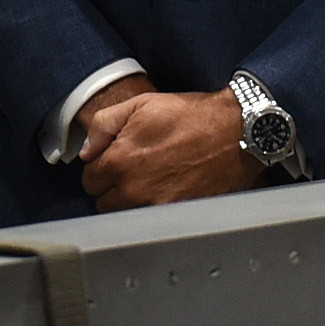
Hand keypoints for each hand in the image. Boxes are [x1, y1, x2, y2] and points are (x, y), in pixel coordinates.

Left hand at [79, 84, 258, 209]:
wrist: (237, 133)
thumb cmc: (192, 116)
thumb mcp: (142, 104)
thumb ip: (104, 125)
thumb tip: (87, 150)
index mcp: (119, 161)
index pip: (89, 180)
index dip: (101, 167)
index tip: (115, 160)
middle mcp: (134, 189)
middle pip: (104, 202)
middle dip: (113, 187)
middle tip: (133, 170)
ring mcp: (156, 206)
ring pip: (126, 215)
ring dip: (131, 202)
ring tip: (150, 181)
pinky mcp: (178, 216)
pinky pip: (152, 221)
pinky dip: (154, 210)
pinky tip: (167, 191)